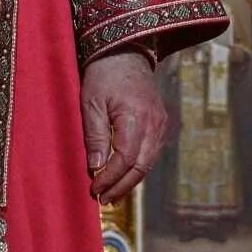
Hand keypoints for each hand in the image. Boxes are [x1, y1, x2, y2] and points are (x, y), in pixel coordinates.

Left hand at [79, 50, 169, 203]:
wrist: (126, 51)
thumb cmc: (103, 74)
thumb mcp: (91, 103)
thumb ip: (95, 135)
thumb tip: (96, 168)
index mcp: (135, 117)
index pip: (125, 159)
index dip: (110, 178)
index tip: (94, 188)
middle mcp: (153, 123)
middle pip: (141, 166)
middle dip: (122, 186)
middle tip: (104, 200)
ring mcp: (160, 123)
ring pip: (148, 162)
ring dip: (131, 181)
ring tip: (112, 194)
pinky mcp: (160, 122)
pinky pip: (151, 152)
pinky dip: (138, 167)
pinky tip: (125, 175)